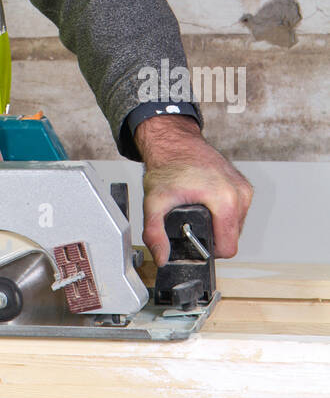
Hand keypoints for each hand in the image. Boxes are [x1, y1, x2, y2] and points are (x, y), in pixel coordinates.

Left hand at [134, 115, 253, 265]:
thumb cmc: (168, 165)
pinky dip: (223, 212)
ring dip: (219, 225)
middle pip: (233, 237)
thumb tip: (161, 257)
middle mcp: (240, 193)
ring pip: (236, 225)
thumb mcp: (154, 201)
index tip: (196, 241)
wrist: (173, 140)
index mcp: (225, 200)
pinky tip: (207, 204)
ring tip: (199, 212)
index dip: (210, 251)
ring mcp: (243, 187)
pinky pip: (238, 211)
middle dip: (213, 236)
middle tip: (193, 224)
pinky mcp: (243, 183)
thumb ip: (154, 233)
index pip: (228, 248)